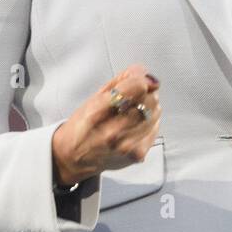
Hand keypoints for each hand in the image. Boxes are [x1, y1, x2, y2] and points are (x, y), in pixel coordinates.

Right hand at [51, 63, 162, 186]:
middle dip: (146, 91)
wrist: (75, 158)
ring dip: (149, 106)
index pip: (136, 87)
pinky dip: (151, 121)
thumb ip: (119, 82)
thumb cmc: (82, 126)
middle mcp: (112, 131)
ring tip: (134, 109)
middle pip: (149, 99)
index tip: (138, 78)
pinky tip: (137, 123)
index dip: (140, 78)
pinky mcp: (137, 155)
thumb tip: (144, 73)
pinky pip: (156, 128)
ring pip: (155, 112)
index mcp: (96, 112)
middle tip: (136, 94)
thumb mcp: (92, 98)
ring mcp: (126, 145)